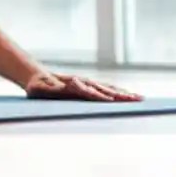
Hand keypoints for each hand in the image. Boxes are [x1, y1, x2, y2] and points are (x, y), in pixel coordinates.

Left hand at [24, 71, 142, 101]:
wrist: (37, 76)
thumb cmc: (38, 87)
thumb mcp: (42, 89)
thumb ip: (55, 88)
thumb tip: (75, 83)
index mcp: (72, 85)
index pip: (89, 91)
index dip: (100, 96)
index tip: (112, 100)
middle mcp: (82, 83)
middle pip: (104, 89)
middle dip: (120, 95)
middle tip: (137, 100)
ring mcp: (87, 83)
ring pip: (108, 88)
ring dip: (123, 93)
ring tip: (139, 98)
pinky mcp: (89, 85)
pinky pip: (107, 88)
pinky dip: (119, 91)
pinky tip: (129, 96)